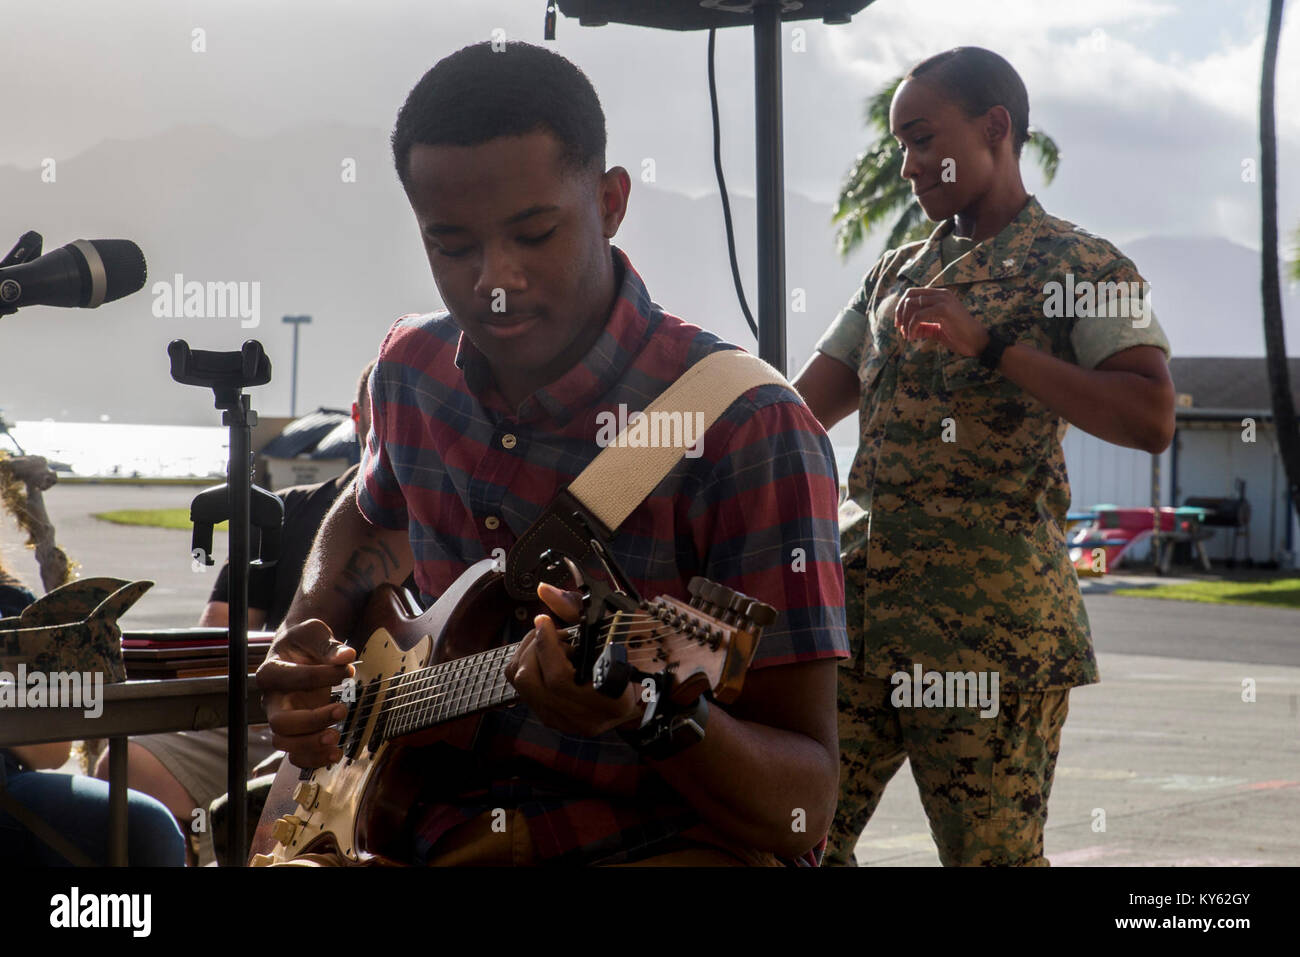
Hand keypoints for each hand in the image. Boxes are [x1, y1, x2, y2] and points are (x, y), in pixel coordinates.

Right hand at [255, 619, 355, 768]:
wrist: (299, 652)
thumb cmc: (305, 642)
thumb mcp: (314, 633)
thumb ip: (328, 645)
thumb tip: (346, 656)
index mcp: (271, 672)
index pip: (292, 679)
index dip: (322, 676)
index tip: (348, 668)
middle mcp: (271, 700)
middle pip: (280, 722)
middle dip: (312, 721)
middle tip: (341, 710)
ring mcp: (281, 718)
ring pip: (284, 743)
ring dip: (311, 745)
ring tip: (337, 738)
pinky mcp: (295, 731)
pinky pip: (295, 755)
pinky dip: (313, 759)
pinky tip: (335, 754)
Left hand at [503, 582, 643, 737]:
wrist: (653, 681)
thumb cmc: (641, 648)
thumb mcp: (619, 623)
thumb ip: (578, 608)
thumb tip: (544, 591)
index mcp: (612, 700)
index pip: (559, 679)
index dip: (546, 646)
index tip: (545, 620)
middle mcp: (588, 718)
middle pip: (531, 681)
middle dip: (534, 646)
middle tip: (553, 630)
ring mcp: (569, 723)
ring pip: (522, 685)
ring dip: (529, 654)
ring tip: (553, 643)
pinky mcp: (556, 720)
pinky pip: (523, 691)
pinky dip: (529, 666)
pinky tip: (549, 656)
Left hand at [893, 287, 988, 356]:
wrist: (977, 342)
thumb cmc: (959, 336)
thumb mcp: (936, 330)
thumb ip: (923, 326)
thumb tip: (905, 328)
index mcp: (940, 296)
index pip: (913, 293)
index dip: (901, 308)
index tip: (899, 324)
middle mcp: (941, 294)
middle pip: (909, 296)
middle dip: (900, 313)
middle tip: (900, 329)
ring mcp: (943, 300)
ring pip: (911, 304)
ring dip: (905, 322)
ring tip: (908, 336)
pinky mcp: (944, 309)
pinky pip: (918, 315)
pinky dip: (911, 327)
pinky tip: (912, 337)